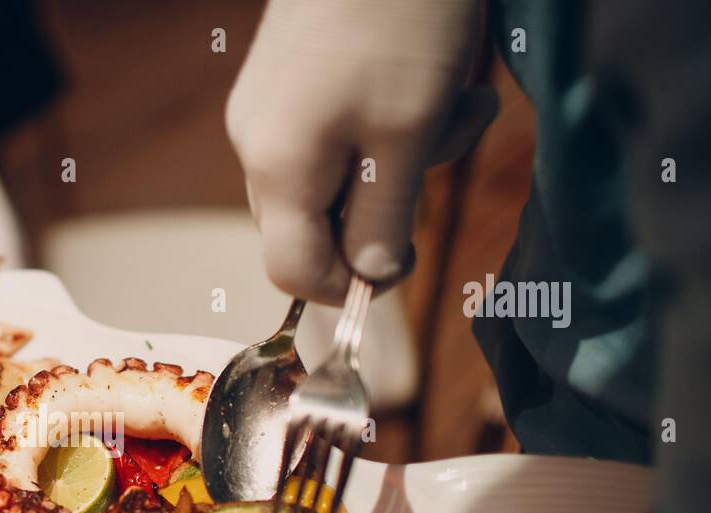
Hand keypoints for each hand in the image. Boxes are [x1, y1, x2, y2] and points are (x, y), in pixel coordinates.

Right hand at [227, 0, 497, 302]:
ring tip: (455, 104)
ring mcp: (266, 111)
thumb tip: (371, 281)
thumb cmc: (400, 25)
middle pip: (313, 226)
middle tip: (442, 149)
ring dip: (400, 162)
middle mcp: (256, 147)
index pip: (293, 272)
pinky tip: (431, 80)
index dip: (348, 288)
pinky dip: (385, 126)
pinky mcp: (285, 81)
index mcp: (278, 170)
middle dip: (385, 210)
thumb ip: (383, 221)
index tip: (403, 265)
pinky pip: (332, 136)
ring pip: (332, 178)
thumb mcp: (408, 135)